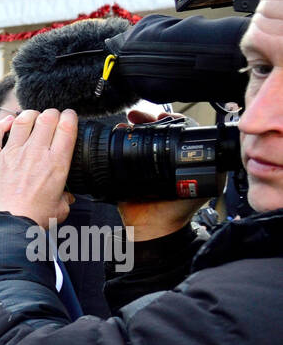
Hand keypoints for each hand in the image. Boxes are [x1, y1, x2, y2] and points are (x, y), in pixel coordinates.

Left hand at [0, 109, 77, 228]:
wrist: (7, 226)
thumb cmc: (33, 219)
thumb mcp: (60, 210)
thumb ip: (65, 199)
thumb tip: (67, 197)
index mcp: (56, 163)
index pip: (67, 127)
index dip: (69, 117)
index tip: (68, 118)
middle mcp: (35, 153)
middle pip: (46, 118)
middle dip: (50, 114)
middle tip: (49, 119)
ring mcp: (11, 154)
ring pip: (22, 121)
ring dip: (28, 115)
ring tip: (30, 117)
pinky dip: (0, 124)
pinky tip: (6, 124)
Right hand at [114, 109, 206, 240]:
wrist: (154, 228)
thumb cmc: (180, 210)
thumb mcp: (206, 188)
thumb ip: (216, 171)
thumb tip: (226, 153)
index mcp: (179, 159)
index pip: (177, 132)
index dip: (171, 120)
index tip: (164, 116)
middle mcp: (161, 159)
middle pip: (155, 131)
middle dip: (147, 120)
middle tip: (141, 117)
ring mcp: (142, 164)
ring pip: (138, 138)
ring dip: (133, 127)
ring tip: (129, 122)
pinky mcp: (126, 172)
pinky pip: (121, 154)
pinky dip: (119, 141)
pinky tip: (120, 132)